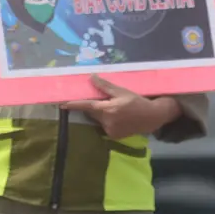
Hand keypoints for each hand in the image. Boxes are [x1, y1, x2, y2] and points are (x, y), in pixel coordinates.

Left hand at [62, 75, 180, 138]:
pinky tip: (119, 118)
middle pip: (92, 113)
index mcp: (108, 109)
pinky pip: (105, 126)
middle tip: (104, 101)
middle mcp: (107, 121)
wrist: (153, 117)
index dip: (73, 105)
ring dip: (101, 114)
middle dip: (93, 107)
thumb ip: (105, 87)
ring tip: (117, 109)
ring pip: (98, 120)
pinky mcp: (114, 136)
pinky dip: (107, 121)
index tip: (61, 104)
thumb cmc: (137, 101)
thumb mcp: (121, 91)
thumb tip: (91, 77)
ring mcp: (110, 130)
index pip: (87, 106)